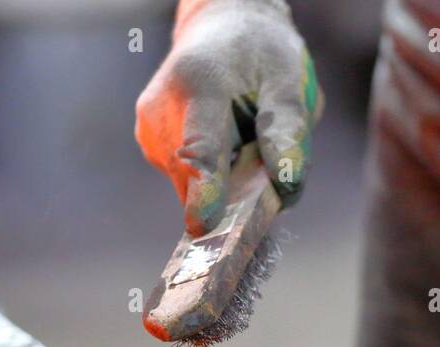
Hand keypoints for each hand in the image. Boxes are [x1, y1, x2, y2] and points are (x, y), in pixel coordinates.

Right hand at [135, 0, 323, 235]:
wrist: (222, 29)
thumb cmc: (261, 55)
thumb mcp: (289, 80)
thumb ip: (289, 131)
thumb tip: (286, 186)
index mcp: (199, 84)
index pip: (202, 148)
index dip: (205, 190)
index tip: (202, 225)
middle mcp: (162, 110)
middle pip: (197, 177)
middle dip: (232, 188)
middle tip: (259, 154)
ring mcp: (150, 130)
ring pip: (191, 183)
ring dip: (223, 179)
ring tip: (240, 137)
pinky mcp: (150, 144)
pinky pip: (186, 178)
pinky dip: (210, 174)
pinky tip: (223, 142)